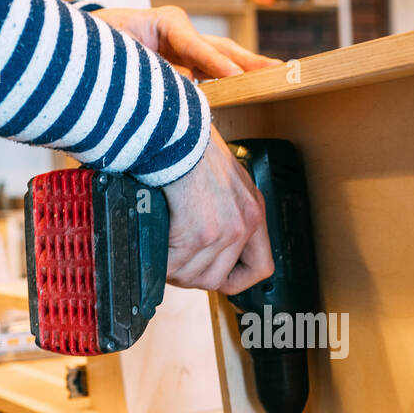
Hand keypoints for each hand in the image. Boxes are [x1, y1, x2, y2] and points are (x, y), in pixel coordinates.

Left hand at [92, 6, 281, 79]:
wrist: (88, 45)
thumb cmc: (98, 45)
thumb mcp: (116, 54)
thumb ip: (144, 70)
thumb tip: (174, 89)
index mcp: (164, 23)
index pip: (195, 43)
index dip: (215, 61)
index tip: (234, 75)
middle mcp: (180, 33)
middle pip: (220, 48)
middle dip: (249, 61)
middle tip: (275, 70)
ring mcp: (185, 48)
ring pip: (222, 60)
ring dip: (248, 71)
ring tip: (275, 78)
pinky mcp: (186, 64)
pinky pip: (212, 75)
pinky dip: (232, 83)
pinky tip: (251, 92)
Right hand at [162, 126, 272, 293]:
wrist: (177, 133)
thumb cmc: (193, 150)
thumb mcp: (226, 181)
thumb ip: (225, 211)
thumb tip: (206, 242)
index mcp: (254, 212)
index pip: (261, 268)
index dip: (236, 279)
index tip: (219, 276)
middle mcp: (245, 224)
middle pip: (218, 279)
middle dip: (191, 277)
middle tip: (174, 264)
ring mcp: (224, 231)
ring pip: (194, 277)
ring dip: (173, 272)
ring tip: (162, 255)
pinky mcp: (199, 233)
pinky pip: (174, 266)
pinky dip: (159, 261)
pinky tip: (153, 246)